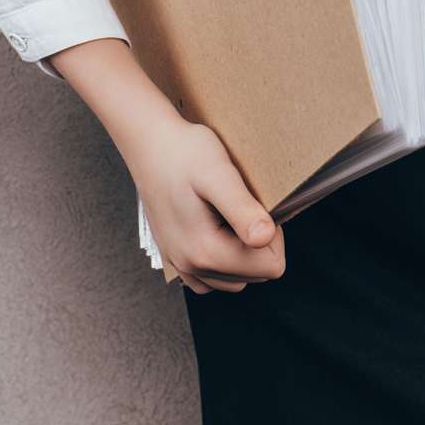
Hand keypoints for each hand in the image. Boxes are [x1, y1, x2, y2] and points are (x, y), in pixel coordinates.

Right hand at [126, 114, 286, 294]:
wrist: (150, 144)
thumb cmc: (185, 153)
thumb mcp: (219, 175)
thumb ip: (242, 210)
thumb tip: (265, 238)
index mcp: (205, 251)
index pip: (270, 267)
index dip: (274, 235)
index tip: (257, 206)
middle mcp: (191, 266)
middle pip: (255, 275)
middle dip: (259, 244)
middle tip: (244, 206)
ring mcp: (180, 265)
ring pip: (235, 279)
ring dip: (242, 252)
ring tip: (231, 215)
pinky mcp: (174, 258)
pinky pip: (210, 278)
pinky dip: (222, 260)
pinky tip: (219, 231)